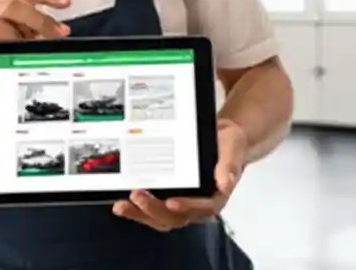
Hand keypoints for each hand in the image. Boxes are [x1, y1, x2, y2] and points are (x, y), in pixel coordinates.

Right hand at [0, 0, 71, 95]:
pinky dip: (13, 36)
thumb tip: (60, 30)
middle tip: (60, 32)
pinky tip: (22, 46)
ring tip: (45, 41)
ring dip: (32, 25)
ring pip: (10, 9)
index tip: (66, 2)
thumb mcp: (13, 36)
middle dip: (43, 15)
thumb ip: (31, 28)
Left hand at [113, 119, 247, 231]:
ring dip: (141, 213)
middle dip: (154, 209)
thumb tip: (226, 183)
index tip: (172, 202)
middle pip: (175, 217)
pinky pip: (152, 209)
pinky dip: (137, 209)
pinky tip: (121, 203)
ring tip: (122, 205)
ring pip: (160, 217)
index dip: (187, 207)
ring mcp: (181, 204)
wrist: (221, 138)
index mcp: (216, 197)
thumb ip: (229, 165)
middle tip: (137, 195)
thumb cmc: (228, 145)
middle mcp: (197, 206)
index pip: (202, 208)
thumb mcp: (233, 147)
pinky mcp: (167, 199)